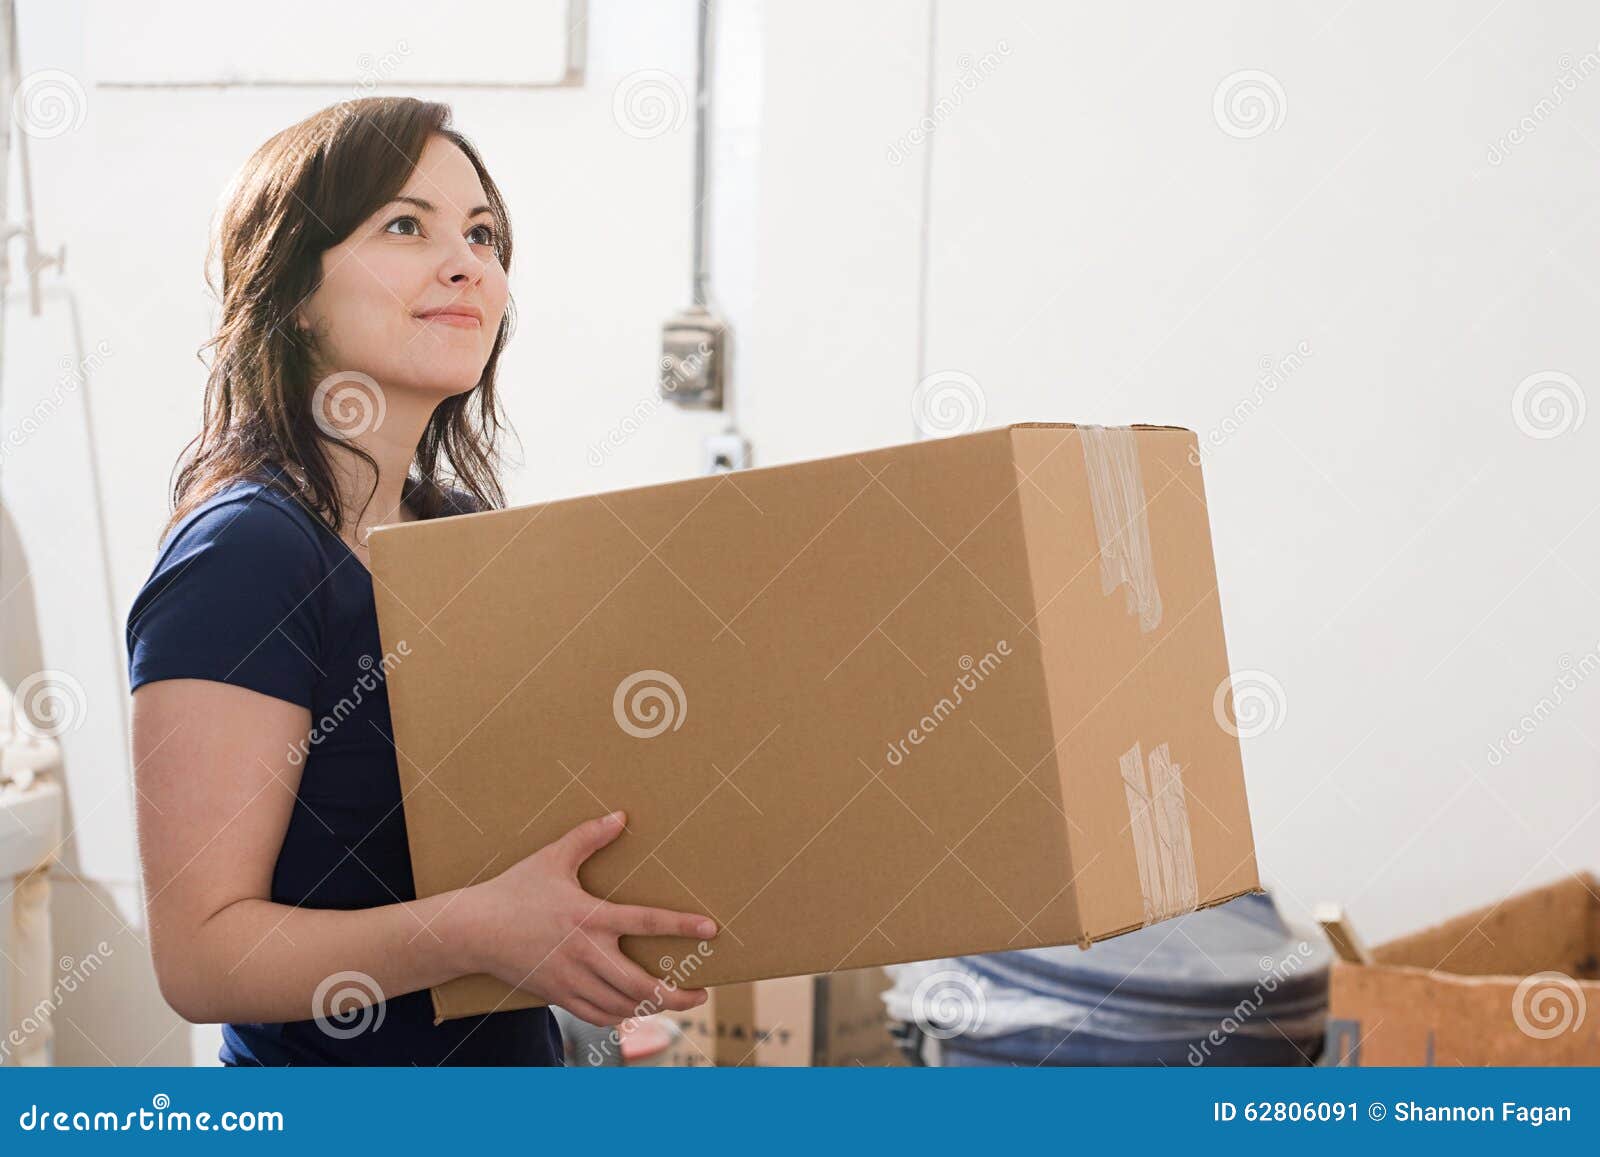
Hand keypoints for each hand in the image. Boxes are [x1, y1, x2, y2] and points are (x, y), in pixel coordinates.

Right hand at [458, 809, 715, 1026]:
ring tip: (676, 1001)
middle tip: (701, 993)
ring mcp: (571, 979)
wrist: (472, 931)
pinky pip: (598, 1014)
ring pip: (622, 1005)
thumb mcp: (552, 857)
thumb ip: (589, 836)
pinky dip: (622, 1015)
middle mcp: (584, 953)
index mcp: (589, 916)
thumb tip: (621, 815)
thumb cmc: (514, 890)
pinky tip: (636, 1009)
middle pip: (641, 984)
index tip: (710, 930)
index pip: (645, 921)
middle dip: (677, 995)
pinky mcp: (558, 995)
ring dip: (654, 1007)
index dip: (681, 926)